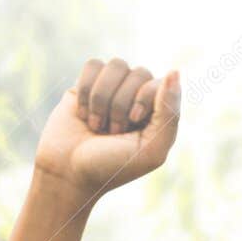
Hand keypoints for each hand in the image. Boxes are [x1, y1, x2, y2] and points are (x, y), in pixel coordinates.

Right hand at [33, 57, 180, 201]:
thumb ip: (170, 113)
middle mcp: (136, 95)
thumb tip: (174, 70)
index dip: (142, 99)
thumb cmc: (110, 168)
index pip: (159, 82)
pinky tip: (82, 113)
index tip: (129, 126)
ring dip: (101, 99)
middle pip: (139, 72)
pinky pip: (92, 65)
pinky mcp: (84, 86)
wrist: (66, 175)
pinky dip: (85, 91)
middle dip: (120, 105)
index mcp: (157, 110)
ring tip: (96, 125)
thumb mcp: (150, 150)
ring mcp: (111, 89)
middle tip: (110, 132)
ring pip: (116, 65)